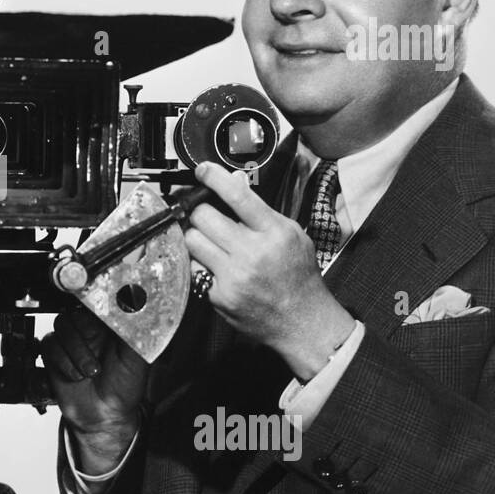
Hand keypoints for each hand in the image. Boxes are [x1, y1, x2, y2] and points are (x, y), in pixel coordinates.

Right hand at [41, 305, 147, 472]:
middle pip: (75, 313)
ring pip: (61, 327)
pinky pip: (49, 345)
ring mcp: (71, 340)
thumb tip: (133, 306)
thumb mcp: (136, 358)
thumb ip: (133, 331)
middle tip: (97, 363)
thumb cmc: (124, 387)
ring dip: (75, 355)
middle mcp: (89, 328)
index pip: (96, 301)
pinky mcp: (55, 353)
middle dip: (84, 341)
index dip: (93, 308)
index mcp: (109, 324)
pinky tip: (75, 376)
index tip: (96, 319)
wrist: (104, 415)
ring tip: (89, 372)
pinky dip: (62, 363)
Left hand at [183, 161, 356, 381]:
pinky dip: (200, 263)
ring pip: (192, 240)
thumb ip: (262, 212)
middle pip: (203, 215)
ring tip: (210, 241)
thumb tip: (234, 183)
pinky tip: (215, 266)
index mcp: (275, 232)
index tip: (202, 171)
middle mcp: (253, 252)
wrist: (302, 322)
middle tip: (205, 214)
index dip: (213, 177)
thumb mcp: (292, 236)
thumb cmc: (298, 276)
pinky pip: (194, 267)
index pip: (237, 195)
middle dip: (200, 211)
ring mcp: (233, 275)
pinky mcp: (219, 294)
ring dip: (196, 236)